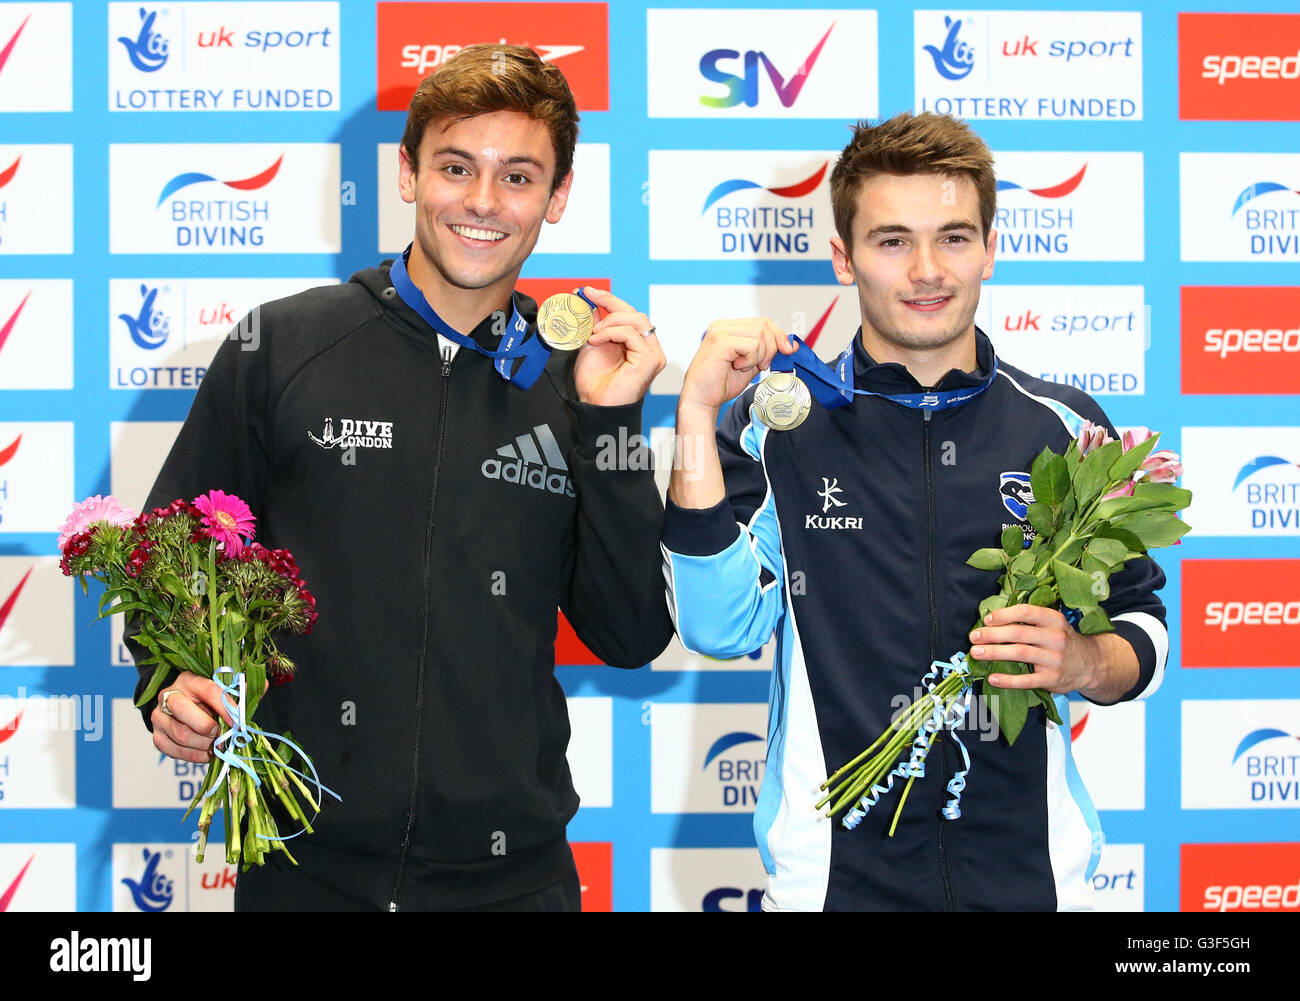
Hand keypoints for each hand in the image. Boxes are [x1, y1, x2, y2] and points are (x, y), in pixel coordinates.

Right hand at [151, 672, 228, 763]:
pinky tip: (208, 752)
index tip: (237, 721)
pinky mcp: (158, 737)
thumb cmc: (205, 700)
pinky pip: (177, 751)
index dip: (224, 707)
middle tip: (221, 733)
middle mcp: (168, 696)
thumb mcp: (219, 692)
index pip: (207, 690)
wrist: (180, 710)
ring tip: (217, 744)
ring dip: (204, 744)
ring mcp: (159, 718)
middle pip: (182, 709)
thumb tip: (254, 697)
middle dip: (207, 725)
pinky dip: (197, 756)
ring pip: (181, 734)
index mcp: (188, 680)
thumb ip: (234, 695)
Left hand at [573, 287, 665, 406]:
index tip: (587, 291)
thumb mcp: (591, 343)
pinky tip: (596, 340)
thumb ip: (594, 323)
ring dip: (610, 320)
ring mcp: (653, 353)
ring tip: (593, 332)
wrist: (595, 405)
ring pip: (637, 320)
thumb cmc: (595, 382)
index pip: (628, 313)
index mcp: (637, 343)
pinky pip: (632, 334)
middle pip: (635, 313)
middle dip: (610, 302)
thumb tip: (587, 299)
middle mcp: (649, 347)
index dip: (609, 299)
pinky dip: (612, 332)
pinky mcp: (650, 360)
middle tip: (587, 298)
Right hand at [677, 317, 795, 417]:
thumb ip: (767, 352)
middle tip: (761, 366)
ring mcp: (720, 331)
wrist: (701, 399)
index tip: (788, 351)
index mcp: (729, 328)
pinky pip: (752, 345)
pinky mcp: (720, 341)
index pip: (763, 322)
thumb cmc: (721, 384)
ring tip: (744, 367)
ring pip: (760, 334)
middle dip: (771, 348)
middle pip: (764, 325)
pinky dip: (751, 359)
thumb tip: (792, 345)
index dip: (779, 336)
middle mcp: (722, 326)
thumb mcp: (752, 364)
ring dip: (760, 355)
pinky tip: (737, 366)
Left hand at [968, 604, 1137, 701]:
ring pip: (1019, 653)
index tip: (987, 620)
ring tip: (976, 653)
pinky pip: (1026, 681)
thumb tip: (992, 621)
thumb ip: (1029, 621)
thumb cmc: (1062, 641)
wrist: (1091, 664)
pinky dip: (1007, 680)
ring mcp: (1055, 659)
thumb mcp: (1053, 625)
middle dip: (992, 635)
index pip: (1026, 612)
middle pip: (1018, 633)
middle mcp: (1056, 638)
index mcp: (1054, 620)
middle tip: (974, 637)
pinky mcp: (1052, 679)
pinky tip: (992, 678)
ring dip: (994, 653)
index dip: (1004, 614)